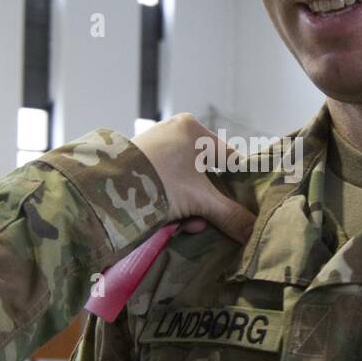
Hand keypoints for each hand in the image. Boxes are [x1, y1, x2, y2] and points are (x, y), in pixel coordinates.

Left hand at [131, 113, 255, 244]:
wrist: (106, 190)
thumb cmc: (159, 183)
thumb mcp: (200, 200)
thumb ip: (230, 214)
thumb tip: (255, 231)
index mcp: (193, 129)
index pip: (230, 159)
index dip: (238, 186)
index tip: (240, 209)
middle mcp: (175, 131)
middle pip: (206, 174)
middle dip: (208, 204)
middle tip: (204, 222)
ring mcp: (155, 146)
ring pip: (186, 183)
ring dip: (190, 208)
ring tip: (185, 225)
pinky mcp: (139, 163)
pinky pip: (167, 184)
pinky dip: (171, 203)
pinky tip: (169, 220)